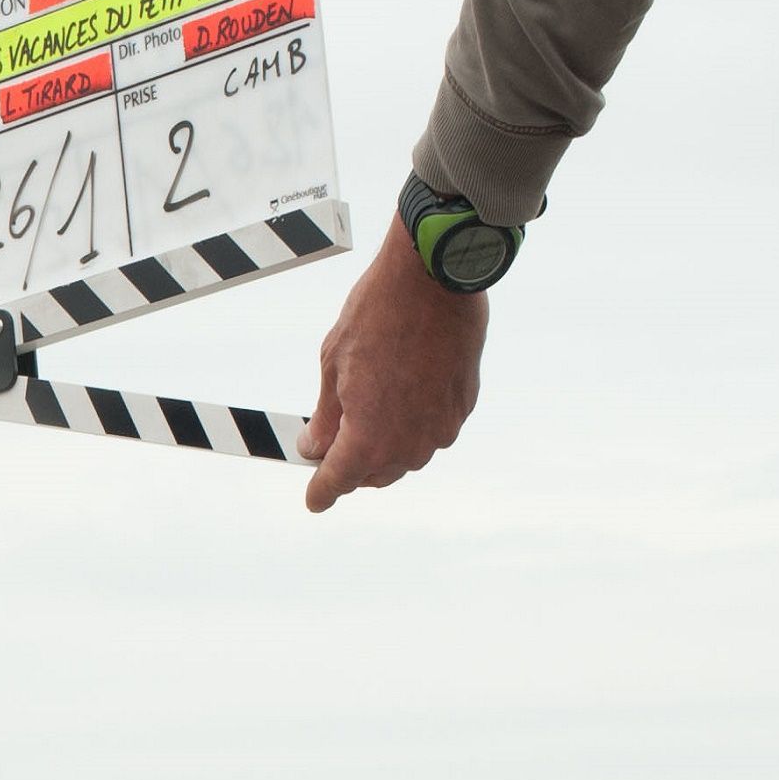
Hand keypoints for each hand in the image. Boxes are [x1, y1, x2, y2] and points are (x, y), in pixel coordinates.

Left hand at [300, 218, 486, 511]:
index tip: (315, 501)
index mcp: (368, 438)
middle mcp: (410, 443)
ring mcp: (441, 426)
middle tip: (331, 446)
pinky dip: (413, 427)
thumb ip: (326, 417)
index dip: (321, 493)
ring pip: (408, 457)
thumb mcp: (332, 366)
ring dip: (386, 449)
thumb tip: (315, 448)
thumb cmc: (376, 315)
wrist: (435, 278)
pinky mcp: (463, 406)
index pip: (338, 481)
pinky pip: (433, 431)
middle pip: (374, 475)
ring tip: (367, 419)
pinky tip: (401, 400)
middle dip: (352, 468)